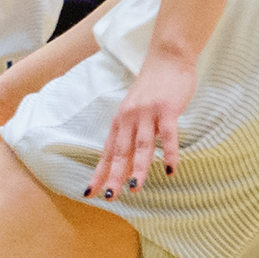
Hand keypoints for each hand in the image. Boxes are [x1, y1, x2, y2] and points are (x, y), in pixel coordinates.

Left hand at [88, 52, 194, 200]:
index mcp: (120, 122)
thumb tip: (128, 162)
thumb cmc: (152, 90)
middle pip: (120, 153)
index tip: (88, 194)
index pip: (107, 153)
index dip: (98, 174)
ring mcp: (147, 114)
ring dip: (138, 168)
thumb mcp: (136, 112)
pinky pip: (168, 135)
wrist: (167, 60)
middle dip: (113, 176)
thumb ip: (132, 134)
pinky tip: (169, 170)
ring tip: (135, 188)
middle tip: (108, 197)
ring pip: (141, 146)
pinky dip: (169, 153)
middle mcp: (129, 119)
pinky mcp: (166, 110)